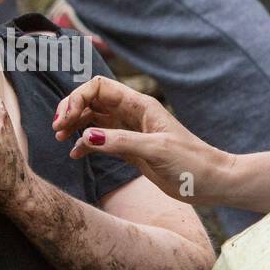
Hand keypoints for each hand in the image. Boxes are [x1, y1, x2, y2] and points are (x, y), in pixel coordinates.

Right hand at [52, 75, 229, 205]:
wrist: (212, 182)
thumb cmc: (191, 163)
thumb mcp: (156, 150)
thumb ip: (121, 142)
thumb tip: (86, 137)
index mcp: (139, 105)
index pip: (98, 88)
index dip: (77, 98)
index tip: (65, 120)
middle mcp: (132, 114)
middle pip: (92, 100)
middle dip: (71, 110)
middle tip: (57, 129)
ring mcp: (130, 131)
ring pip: (94, 120)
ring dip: (76, 126)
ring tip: (60, 139)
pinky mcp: (131, 150)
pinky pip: (102, 141)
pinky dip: (86, 144)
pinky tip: (76, 154)